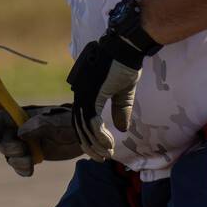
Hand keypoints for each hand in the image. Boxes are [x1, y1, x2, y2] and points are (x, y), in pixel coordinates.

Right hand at [0, 104, 85, 177]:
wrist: (85, 138)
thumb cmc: (71, 123)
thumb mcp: (58, 122)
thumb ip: (40, 124)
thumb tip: (21, 132)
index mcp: (24, 115)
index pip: (0, 119)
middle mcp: (21, 129)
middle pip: (2, 139)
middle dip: (8, 147)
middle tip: (22, 150)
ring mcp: (26, 143)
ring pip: (10, 155)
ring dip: (16, 161)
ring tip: (30, 164)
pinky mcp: (33, 156)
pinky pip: (19, 165)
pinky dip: (21, 169)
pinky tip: (30, 171)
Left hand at [66, 36, 142, 155]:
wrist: (127, 48)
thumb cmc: (126, 64)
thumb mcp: (124, 92)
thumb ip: (120, 110)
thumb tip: (121, 130)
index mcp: (85, 92)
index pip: (81, 119)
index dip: (89, 136)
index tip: (99, 150)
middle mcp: (80, 93)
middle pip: (78, 126)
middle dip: (89, 145)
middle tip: (100, 159)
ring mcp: (84, 93)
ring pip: (84, 127)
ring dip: (95, 144)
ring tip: (106, 155)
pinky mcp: (92, 94)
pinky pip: (92, 121)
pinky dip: (100, 135)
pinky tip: (109, 144)